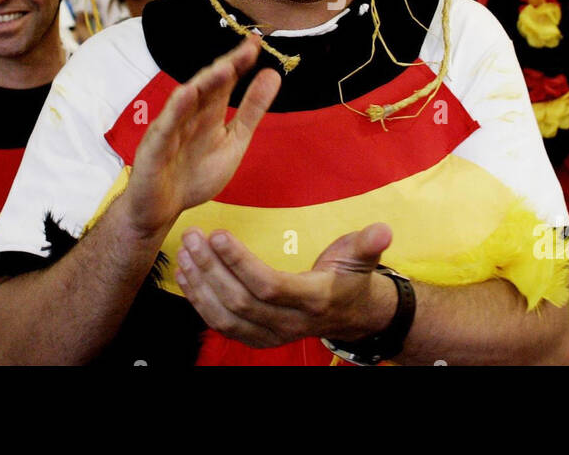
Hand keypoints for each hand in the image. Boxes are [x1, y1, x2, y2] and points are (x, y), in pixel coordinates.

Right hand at [125, 35, 280, 236]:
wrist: (162, 210)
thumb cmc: (194, 174)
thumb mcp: (234, 140)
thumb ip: (251, 109)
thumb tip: (273, 75)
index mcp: (208, 112)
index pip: (225, 82)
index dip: (240, 62)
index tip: (258, 43)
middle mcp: (188, 115)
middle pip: (207, 86)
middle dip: (227, 66)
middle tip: (248, 49)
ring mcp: (170, 130)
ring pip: (186, 101)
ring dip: (204, 83)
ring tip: (226, 67)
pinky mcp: (154, 149)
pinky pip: (165, 128)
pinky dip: (175, 111)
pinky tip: (187, 94)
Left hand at [174, 223, 395, 348]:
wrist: (353, 315)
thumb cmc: (352, 278)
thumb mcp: (362, 257)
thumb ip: (368, 243)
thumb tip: (384, 230)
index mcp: (313, 299)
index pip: (269, 286)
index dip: (240, 263)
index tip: (219, 235)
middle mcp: (289, 323)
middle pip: (240, 301)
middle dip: (211, 268)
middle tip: (193, 237)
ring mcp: (271, 335)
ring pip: (225, 317)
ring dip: (199, 285)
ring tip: (184, 252)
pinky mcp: (256, 337)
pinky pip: (221, 325)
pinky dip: (199, 301)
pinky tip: (185, 275)